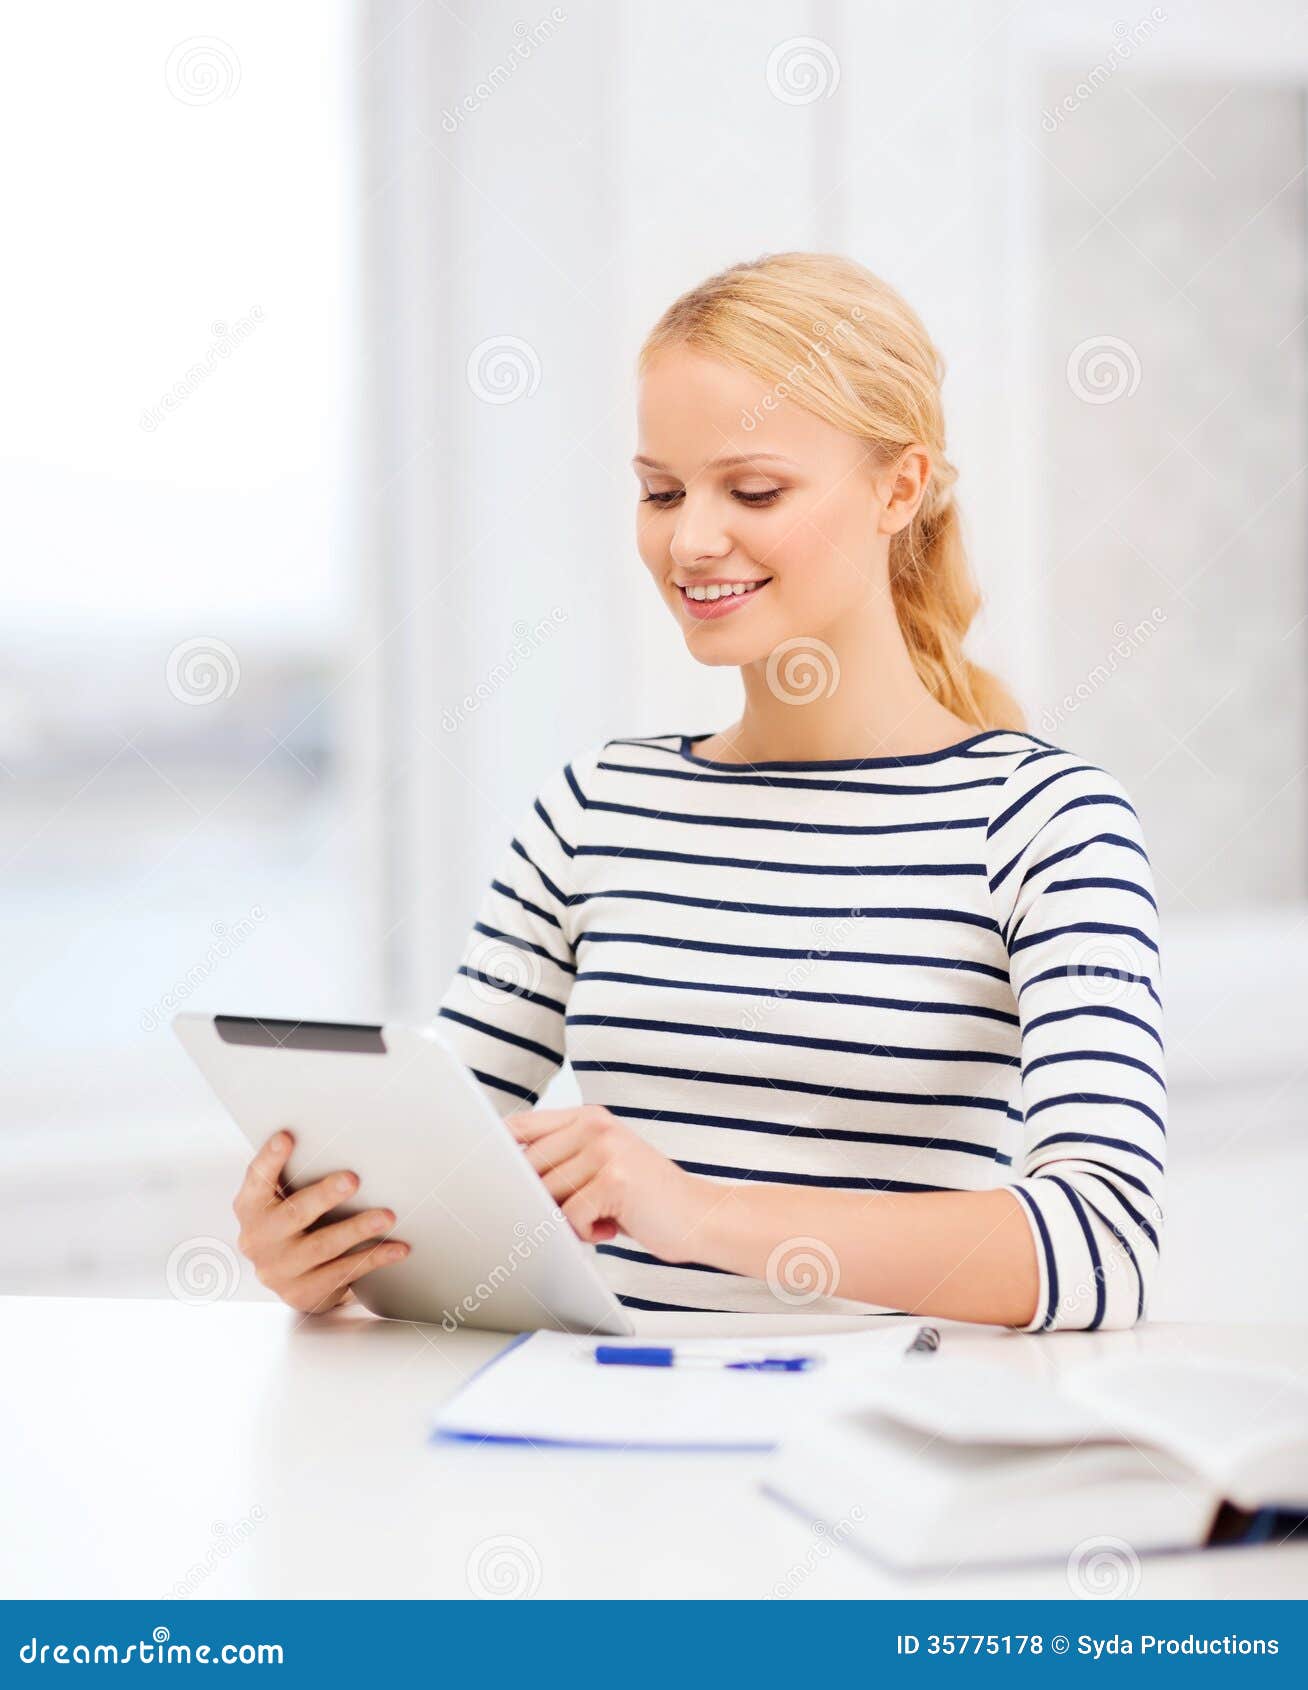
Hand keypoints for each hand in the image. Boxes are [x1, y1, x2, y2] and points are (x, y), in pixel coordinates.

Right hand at [232, 1129, 409, 1313]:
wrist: (291, 1279)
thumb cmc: (293, 1224)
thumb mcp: (284, 1200)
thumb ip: (297, 1176)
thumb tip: (343, 1142)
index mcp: (252, 1207)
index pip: (257, 1179)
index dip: (270, 1159)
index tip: (287, 1137)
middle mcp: (259, 1239)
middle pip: (294, 1214)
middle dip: (324, 1196)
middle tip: (352, 1179)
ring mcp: (279, 1269)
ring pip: (323, 1246)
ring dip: (357, 1229)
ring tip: (386, 1216)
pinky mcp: (303, 1291)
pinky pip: (343, 1272)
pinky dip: (373, 1258)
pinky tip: (397, 1248)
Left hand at [505, 1104, 707, 1263]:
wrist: (699, 1216)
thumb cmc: (643, 1199)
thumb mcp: (601, 1166)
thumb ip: (561, 1161)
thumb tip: (503, 1176)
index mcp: (589, 1117)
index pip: (522, 1127)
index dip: (497, 1153)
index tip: (482, 1175)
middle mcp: (596, 1125)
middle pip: (529, 1166)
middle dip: (541, 1199)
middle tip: (575, 1213)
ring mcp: (606, 1149)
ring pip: (549, 1194)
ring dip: (569, 1218)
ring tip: (601, 1216)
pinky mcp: (615, 1179)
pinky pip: (573, 1216)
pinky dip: (588, 1232)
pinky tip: (614, 1225)